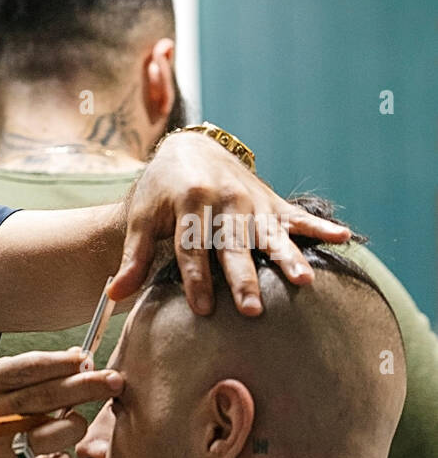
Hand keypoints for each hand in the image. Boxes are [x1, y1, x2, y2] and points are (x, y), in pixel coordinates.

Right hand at [0, 348, 121, 457]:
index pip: (28, 367)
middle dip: (86, 386)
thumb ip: (30, 373)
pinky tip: (58, 457)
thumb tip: (78, 355)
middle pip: (44, 396)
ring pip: (51, 431)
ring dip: (73, 426)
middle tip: (114, 381)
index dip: (62, 362)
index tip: (89, 359)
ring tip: (74, 424)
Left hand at [110, 131, 351, 315]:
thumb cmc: (160, 192)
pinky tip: (344, 237)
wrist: (190, 148)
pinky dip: (319, 227)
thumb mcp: (141, 219)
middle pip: (232, 247)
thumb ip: (132, 259)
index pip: (191, 249)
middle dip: (243, 278)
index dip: (196, 279)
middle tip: (252, 310)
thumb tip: (113, 295)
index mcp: (188, 205)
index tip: (203, 309)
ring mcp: (251, 201)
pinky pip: (297, 216)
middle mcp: (223, 202)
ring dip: (287, 258)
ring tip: (304, 281)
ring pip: (269, 234)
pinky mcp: (270, 201)